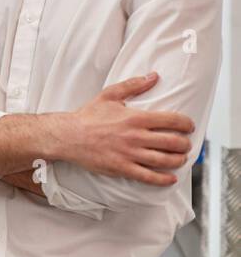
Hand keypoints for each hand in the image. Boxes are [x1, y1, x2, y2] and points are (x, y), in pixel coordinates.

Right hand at [65, 73, 193, 185]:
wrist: (68, 136)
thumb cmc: (88, 117)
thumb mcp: (109, 95)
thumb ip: (133, 85)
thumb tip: (153, 77)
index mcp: (135, 118)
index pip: (172, 121)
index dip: (187, 124)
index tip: (189, 126)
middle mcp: (135, 137)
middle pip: (173, 142)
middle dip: (185, 144)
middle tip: (185, 144)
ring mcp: (129, 154)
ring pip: (165, 161)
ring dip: (178, 160)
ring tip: (180, 158)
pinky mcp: (121, 168)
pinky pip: (148, 177)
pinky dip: (163, 179)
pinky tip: (170, 178)